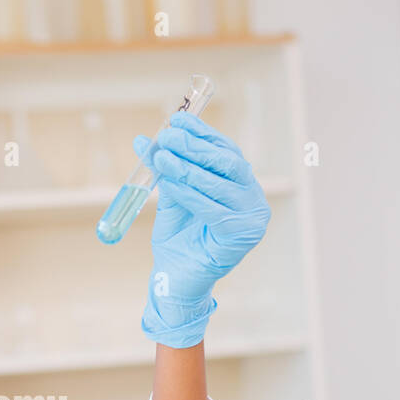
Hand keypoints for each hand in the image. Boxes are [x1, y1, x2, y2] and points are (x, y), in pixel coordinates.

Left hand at [137, 110, 271, 347]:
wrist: (176, 280)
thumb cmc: (177, 241)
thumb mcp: (172, 199)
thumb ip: (166, 171)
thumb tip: (146, 140)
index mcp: (241, 186)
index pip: (226, 151)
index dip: (203, 133)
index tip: (177, 118)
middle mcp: (253, 198)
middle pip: (227, 162)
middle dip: (195, 146)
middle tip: (168, 134)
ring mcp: (252, 217)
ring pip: (219, 182)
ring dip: (188, 167)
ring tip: (162, 156)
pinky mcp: (242, 235)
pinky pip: (211, 206)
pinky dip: (188, 191)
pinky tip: (169, 180)